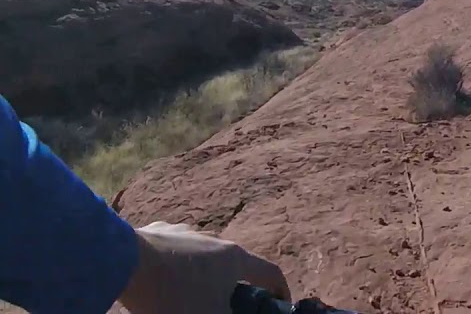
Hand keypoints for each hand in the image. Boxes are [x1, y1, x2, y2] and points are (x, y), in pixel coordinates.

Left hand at [119, 221, 289, 313]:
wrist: (123, 263)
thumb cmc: (175, 295)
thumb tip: (231, 312)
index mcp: (235, 259)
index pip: (270, 273)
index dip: (280, 290)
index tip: (279, 303)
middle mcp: (216, 239)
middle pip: (234, 264)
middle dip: (233, 285)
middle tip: (225, 305)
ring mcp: (186, 232)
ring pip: (203, 255)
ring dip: (202, 273)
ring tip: (186, 293)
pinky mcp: (158, 232)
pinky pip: (174, 249)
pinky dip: (174, 264)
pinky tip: (160, 278)